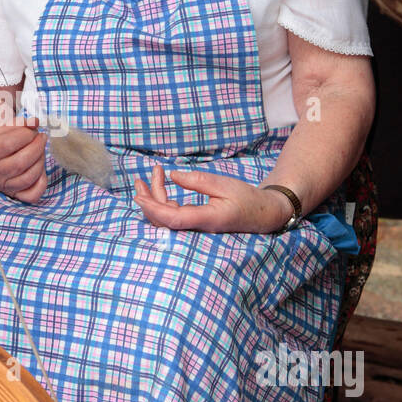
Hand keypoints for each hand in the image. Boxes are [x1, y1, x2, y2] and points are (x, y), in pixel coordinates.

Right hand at [0, 115, 47, 202]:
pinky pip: (32, 195)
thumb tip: (35, 123)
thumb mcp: (2, 124)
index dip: (26, 134)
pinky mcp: (13, 193)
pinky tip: (39, 167)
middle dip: (37, 147)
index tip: (31, 128)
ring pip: (29, 177)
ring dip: (41, 160)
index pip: (8, 144)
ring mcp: (2, 185)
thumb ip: (19, 122)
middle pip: (21, 162)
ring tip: (40, 150)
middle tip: (40, 137)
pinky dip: (41, 182)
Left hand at [133, 164, 294, 233]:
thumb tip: (173, 176)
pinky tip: (161, 184)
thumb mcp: (224, 184)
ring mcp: (195, 225)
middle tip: (140, 179)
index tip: (140, 196)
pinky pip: (173, 213)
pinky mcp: (194, 220)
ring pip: (166, 215)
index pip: (173, 219)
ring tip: (147, 177)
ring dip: (154, 197)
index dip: (154, 209)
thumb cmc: (246, 198)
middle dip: (148, 200)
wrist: (262, 214)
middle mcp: (197, 226)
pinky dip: (164, 199)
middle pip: (164, 219)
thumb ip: (198, 180)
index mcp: (206, 219)